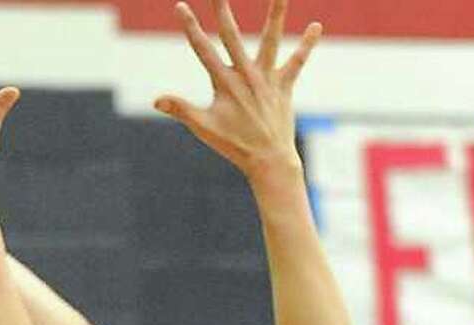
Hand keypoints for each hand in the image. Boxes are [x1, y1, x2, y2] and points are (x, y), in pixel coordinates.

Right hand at [154, 0, 320, 178]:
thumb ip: (181, 109)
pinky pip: (297, 62)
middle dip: (222, 9)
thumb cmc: (234, 145)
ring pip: (271, 40)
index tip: (180, 5)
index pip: (202, 49)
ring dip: (276, 14)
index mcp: (224, 83)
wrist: (268, 161)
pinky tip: (317, 26)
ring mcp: (266, 79)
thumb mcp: (204, 127)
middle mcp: (245, 76)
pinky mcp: (284, 86)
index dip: (190, 27)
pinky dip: (307, 45)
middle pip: (231, 35)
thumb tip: (156, 100)